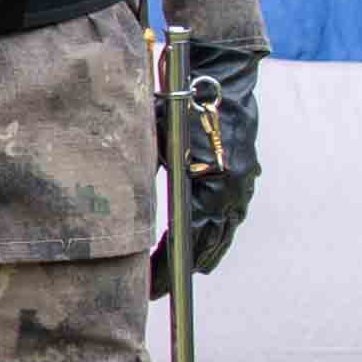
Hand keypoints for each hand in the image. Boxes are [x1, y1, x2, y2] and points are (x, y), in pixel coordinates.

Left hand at [157, 37, 265, 289]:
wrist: (222, 73)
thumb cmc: (179, 100)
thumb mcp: (152, 137)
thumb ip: (141, 170)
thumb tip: (117, 201)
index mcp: (208, 185)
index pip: (187, 242)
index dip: (167, 268)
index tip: (149, 288)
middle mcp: (231, 189)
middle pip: (207, 245)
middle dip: (182, 268)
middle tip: (159, 289)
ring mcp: (241, 183)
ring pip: (223, 231)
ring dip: (202, 253)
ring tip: (180, 275)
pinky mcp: (244, 174)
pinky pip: (230, 214)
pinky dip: (216, 232)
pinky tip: (205, 246)